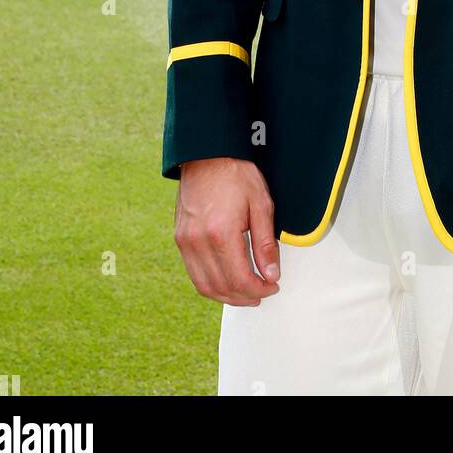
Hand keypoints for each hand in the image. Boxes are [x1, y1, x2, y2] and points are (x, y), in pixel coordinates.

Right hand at [174, 156, 280, 306]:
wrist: (207, 154)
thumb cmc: (235, 174)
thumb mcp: (261, 204)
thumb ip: (266, 243)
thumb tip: (271, 273)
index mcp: (221, 233)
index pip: (240, 279)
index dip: (259, 290)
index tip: (272, 286)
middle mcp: (198, 241)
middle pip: (221, 287)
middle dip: (245, 297)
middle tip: (262, 293)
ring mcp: (185, 242)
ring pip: (204, 286)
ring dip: (227, 296)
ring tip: (246, 293)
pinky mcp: (180, 239)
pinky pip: (194, 273)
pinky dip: (211, 284)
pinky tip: (227, 280)